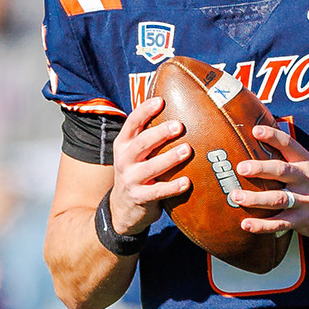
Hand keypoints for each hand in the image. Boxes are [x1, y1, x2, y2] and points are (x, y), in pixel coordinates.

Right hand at [108, 97, 191, 236]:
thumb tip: (174, 107)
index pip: (132, 123)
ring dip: (169, 158)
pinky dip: (172, 187)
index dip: (144, 111)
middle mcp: (124, 160)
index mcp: (123, 144)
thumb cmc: (136, 172)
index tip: (161, 101)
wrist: (122, 207)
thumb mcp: (134, 153)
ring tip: (187, 149)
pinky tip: (187, 182)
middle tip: (179, 126)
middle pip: (141, 143)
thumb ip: (146, 135)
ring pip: (150, 167)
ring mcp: (130, 179)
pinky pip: (158, 192)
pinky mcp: (140, 197)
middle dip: (160, 133)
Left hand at [232, 125, 308, 250]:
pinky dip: (262, 226)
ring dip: (255, 198)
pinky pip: (279, 223)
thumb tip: (263, 134)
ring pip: (278, 199)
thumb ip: (292, 155)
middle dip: (260, 169)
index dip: (273, 137)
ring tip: (237, 196)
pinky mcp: (302, 221)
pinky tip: (246, 224)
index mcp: (308, 163)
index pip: (290, 145)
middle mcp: (306, 180)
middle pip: (282, 171)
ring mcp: (305, 201)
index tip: (256, 131)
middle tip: (241, 167)